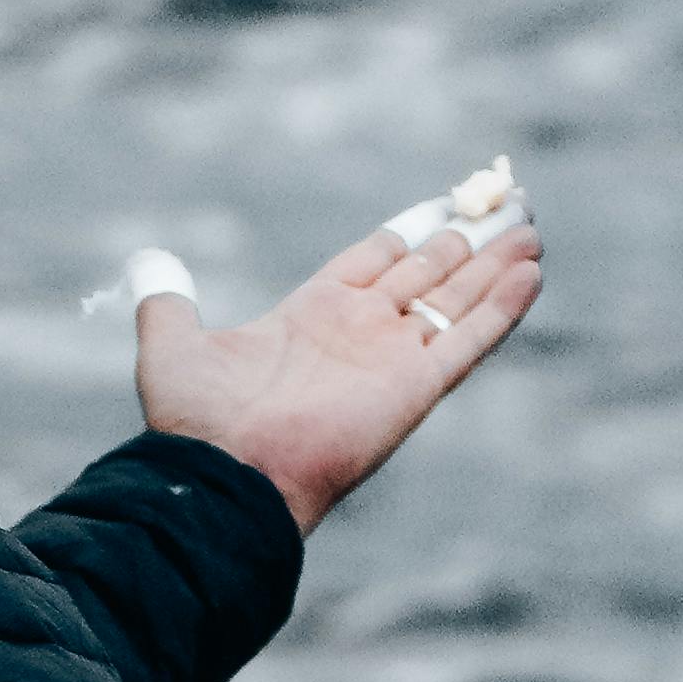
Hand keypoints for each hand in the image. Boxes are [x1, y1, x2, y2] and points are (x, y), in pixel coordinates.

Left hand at [132, 190, 542, 535]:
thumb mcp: (172, 344)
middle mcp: (360, 333)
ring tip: (530, 229)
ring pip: (457, 299)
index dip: (410, 233)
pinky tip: (531, 272)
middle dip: (466, 241)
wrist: (226, 475)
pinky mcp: (416, 385)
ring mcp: (392, 357)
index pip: (375, 261)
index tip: (444, 205)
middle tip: (505, 206)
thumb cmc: (198, 419)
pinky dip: (503, 306)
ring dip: (495, 264)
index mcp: (313, 316)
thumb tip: (151, 264)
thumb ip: (168, 302)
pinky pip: (470, 338)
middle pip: (427, 273)